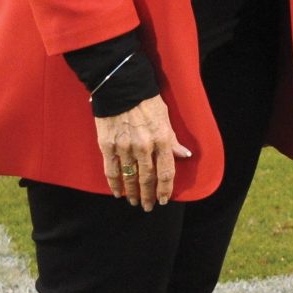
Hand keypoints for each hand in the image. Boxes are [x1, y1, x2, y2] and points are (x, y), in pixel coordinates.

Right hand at [95, 93, 191, 210]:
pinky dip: (115, 184)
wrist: (121, 86)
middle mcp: (144, 146)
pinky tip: (118, 192)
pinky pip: (111, 170)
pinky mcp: (108, 146)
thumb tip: (184, 155)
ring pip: (130, 178)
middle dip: (149, 196)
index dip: (165, 189)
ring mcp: (125, 147)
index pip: (166, 172)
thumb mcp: (165, 117)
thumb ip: (173, 139)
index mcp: (161, 138)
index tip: (164, 200)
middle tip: (149, 206)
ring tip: (135, 202)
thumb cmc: (147, 100)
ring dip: (133, 193)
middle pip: (147, 179)